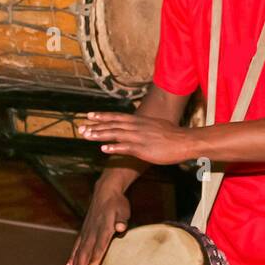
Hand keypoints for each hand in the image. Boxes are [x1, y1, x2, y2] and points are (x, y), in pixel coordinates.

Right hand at [65, 186, 130, 264]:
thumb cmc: (117, 203)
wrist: (106, 191)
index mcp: (104, 228)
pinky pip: (76, 246)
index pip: (99, 246)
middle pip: (86, 252)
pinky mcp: (84, 231)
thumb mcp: (124, 210)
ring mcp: (87, 232)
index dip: (94, 259)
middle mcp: (93, 231)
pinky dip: (72, 257)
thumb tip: (121, 227)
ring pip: (79, 251)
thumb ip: (122, 220)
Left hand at [78, 112, 193, 164]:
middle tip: (80, 127)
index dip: (102, 116)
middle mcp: (136, 127)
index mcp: (139, 121)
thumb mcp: (156, 126)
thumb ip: (144, 126)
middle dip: (95, 126)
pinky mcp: (143, 149)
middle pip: (112, 125)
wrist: (184, 141)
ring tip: (86, 135)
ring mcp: (139, 137)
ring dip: (100, 134)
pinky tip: (103, 149)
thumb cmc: (173, 135)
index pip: (116, 117)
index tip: (89, 115)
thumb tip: (137, 126)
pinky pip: (125, 147)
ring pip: (115, 134)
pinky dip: (114, 147)